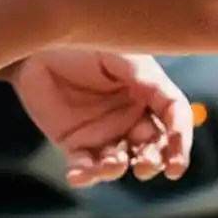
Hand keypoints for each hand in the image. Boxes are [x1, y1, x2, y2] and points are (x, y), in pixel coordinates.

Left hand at [6, 50, 193, 186]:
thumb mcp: (119, 53)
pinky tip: (78, 175)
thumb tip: (167, 102)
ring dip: (119, 169)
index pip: (175, 118)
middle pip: (153, 146)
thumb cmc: (81, 41)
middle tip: (144, 166)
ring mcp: (104, 132)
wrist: (36, 46)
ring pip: (121, 162)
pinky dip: (85, 176)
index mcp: (149, 92)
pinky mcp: (75, 144)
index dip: (181, 141)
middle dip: (152, 161)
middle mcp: (131, 115)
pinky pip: (85, 167)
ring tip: (110, 165)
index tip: (176, 165)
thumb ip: (143, 76)